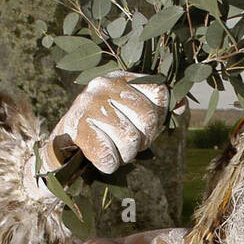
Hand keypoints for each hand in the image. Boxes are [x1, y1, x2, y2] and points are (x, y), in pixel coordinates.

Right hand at [43, 72, 167, 174]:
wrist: (61, 146)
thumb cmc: (103, 130)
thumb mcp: (130, 114)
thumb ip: (156, 108)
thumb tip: (182, 106)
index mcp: (120, 77)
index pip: (159, 92)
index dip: (160, 117)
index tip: (146, 128)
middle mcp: (104, 85)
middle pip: (149, 119)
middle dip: (144, 140)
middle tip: (129, 145)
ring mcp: (89, 105)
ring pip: (130, 141)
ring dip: (126, 155)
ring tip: (115, 150)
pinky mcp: (77, 128)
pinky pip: (109, 157)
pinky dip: (110, 165)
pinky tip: (101, 159)